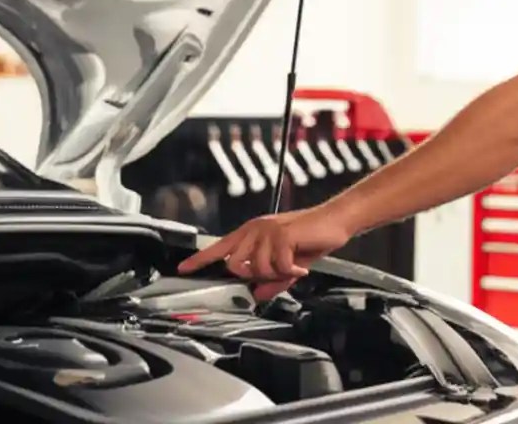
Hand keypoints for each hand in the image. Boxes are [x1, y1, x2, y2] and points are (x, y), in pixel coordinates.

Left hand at [177, 207, 351, 299]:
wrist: (334, 222)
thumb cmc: (311, 239)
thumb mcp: (288, 267)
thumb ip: (271, 281)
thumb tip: (258, 295)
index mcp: (251, 233)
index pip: (219, 248)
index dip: (200, 260)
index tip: (183, 269)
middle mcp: (254, 229)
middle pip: (236, 266)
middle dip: (257, 277)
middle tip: (279, 273)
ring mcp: (266, 230)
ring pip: (257, 269)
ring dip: (277, 274)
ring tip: (293, 266)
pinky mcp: (281, 234)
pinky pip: (277, 266)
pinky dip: (291, 271)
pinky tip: (301, 265)